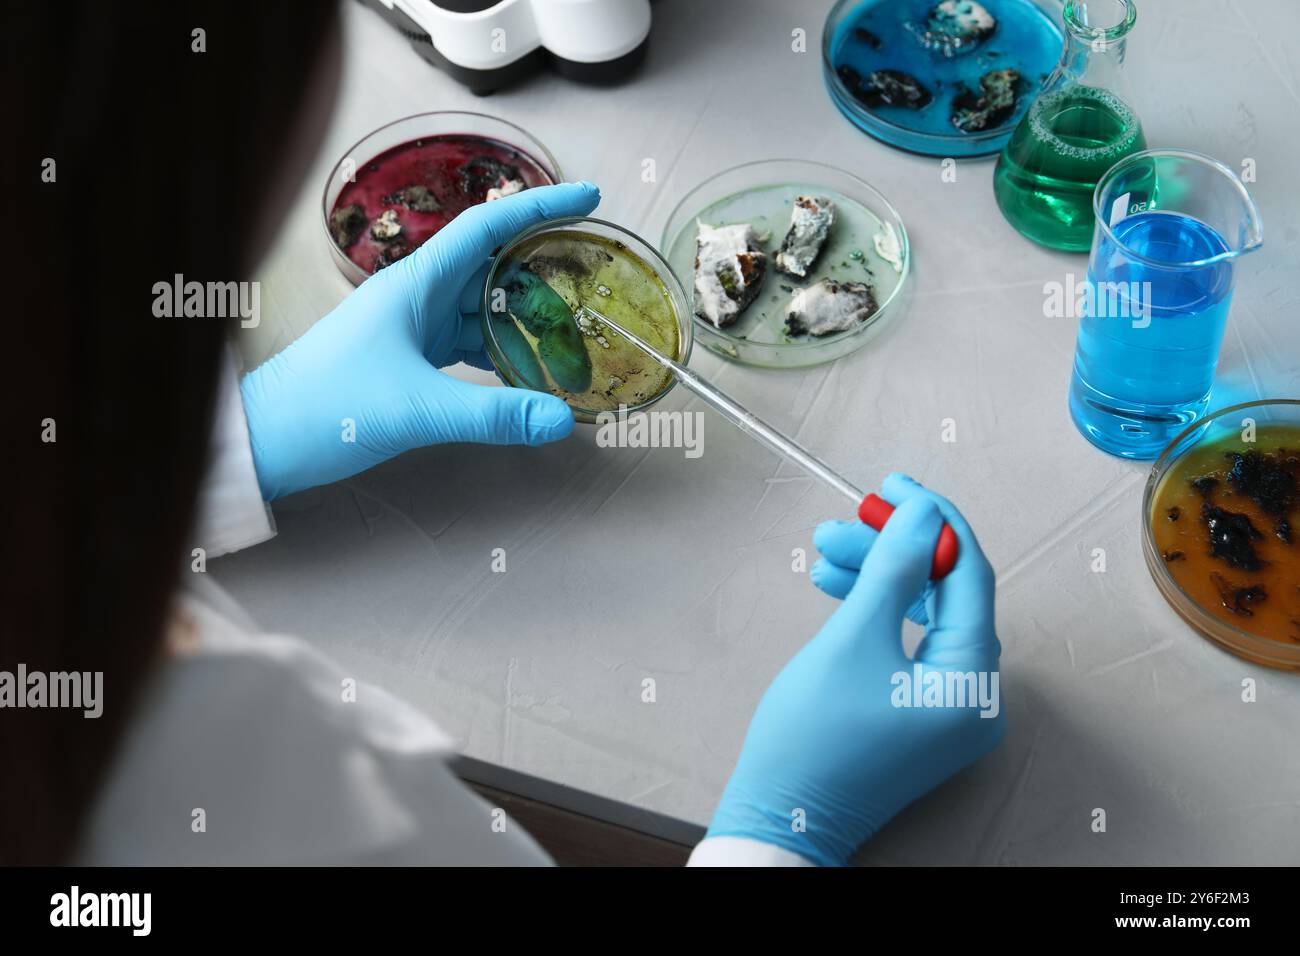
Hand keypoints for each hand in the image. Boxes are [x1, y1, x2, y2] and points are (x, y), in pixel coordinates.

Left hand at [239, 182, 600, 499]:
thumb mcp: (418, 409)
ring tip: (572, 336)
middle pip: (494, 267)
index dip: (540, 207)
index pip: (489, 226)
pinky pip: (470, 343)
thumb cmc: (327, 407)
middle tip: (593, 282)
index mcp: (415, 284)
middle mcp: (417, 296)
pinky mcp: (410, 357)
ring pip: (485, 310)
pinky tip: (527, 374)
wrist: (267, 439)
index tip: (589, 198)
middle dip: (544, 272)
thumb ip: (493, 415)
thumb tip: (562, 420)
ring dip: (526, 321)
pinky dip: (502, 354)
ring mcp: (413, 326)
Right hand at [707, 473, 1003, 865]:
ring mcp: (949, 708)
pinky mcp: (921, 713)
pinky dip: (877, 614)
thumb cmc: (812, 739)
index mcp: (972, 682)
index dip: (933, 524)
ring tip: (826, 551)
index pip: (970, 577)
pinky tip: (839, 588)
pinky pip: (910, 645)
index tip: (895, 488)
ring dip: (878, 579)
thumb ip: (893, 569)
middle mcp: (975, 696)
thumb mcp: (852, 640)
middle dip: (893, 552)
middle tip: (847, 521)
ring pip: (923, 616)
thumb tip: (922, 513)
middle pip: (945, 595)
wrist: (782, 817)